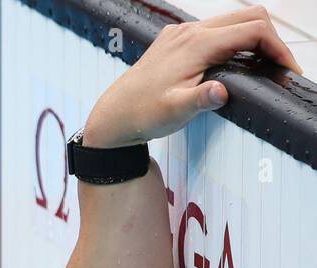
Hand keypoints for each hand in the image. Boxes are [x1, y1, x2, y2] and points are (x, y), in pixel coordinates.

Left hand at [85, 5, 303, 147]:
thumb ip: (201, 100)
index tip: (287, 69)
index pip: (253, 31)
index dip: (278, 48)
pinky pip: (215, 30)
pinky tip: (236, 63)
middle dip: (271, 40)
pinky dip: (234, 40)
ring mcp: (182, 34)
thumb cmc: (141, 114)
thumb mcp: (175, 112)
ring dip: (253, 39)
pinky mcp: (177, 40)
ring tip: (263, 66)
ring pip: (233, 21)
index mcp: (196, 44)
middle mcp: (190, 32)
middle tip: (281, 67)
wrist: (114, 116)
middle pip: (248, 17)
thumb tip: (220, 92)